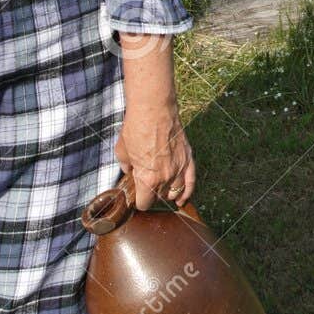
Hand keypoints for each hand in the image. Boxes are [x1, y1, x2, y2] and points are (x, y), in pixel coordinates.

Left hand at [114, 35, 194, 210]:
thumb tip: (130, 171)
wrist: (153, 109)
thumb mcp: (122, 152)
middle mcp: (166, 177)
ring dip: (168, 193)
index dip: (139, 200)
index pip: (145, 203)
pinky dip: (187, 192)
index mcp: (148, 179)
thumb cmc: (135, 128)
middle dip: (152, 194)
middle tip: (146, 185)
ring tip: (163, 193)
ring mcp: (179, 168)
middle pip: (160, 197)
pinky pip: (191, 181)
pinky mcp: (188, 158)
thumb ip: (127, 167)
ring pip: (176, 191)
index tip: (137, 195)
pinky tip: (182, 199)